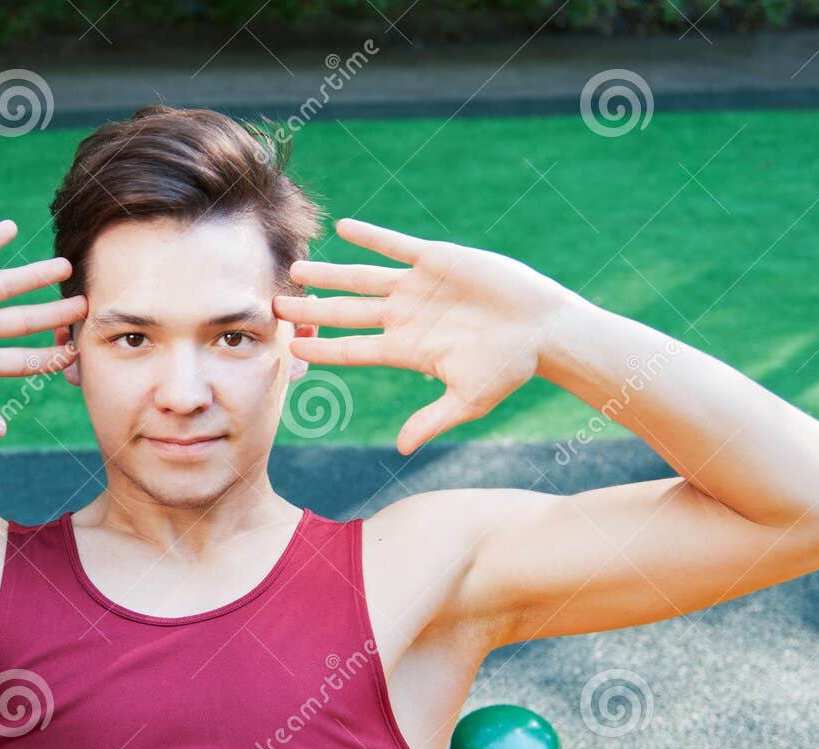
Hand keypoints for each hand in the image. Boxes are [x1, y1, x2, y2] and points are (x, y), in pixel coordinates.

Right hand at [0, 219, 85, 435]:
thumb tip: (2, 429)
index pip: (19, 359)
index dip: (48, 355)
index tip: (77, 349)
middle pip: (21, 319)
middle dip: (53, 313)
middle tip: (86, 304)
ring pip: (2, 285)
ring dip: (33, 276)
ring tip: (64, 267)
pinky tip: (11, 230)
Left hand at [274, 218, 580, 453]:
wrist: (543, 328)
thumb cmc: (508, 368)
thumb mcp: (469, 400)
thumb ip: (433, 420)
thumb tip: (402, 449)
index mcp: (406, 350)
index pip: (352, 350)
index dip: (321, 349)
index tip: (290, 348)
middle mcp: (404, 317)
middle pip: (345, 313)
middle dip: (311, 310)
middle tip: (275, 306)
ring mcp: (417, 288)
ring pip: (361, 278)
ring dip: (329, 273)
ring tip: (297, 270)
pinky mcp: (437, 260)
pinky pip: (396, 246)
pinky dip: (371, 238)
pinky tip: (343, 229)